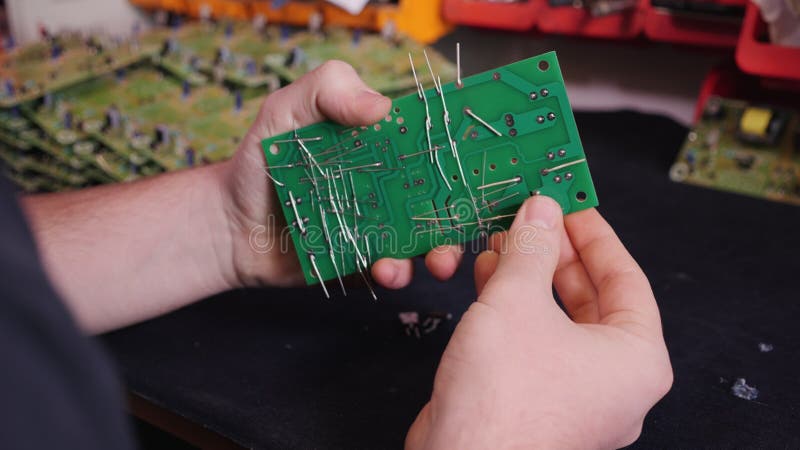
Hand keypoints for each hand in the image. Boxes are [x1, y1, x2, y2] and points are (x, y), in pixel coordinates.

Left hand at [218, 60, 463, 288]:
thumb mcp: (287, 110)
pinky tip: (383, 269)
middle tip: (458, 230)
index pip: (432, 147)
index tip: (481, 167)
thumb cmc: (260, 160)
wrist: (229, 224)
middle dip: (460, 217)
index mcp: (381, 146)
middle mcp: (388, 186)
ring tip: (424, 261)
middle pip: (441, 199)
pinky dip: (396, 272)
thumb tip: (382, 107)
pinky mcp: (363, 261)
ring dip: (436, 253)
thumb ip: (328, 90)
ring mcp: (378, 226)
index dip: (460, 156)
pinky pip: (391, 268)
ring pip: (424, 240)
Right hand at [406, 196, 672, 449]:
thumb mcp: (517, 302)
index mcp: (636, 360)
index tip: (573, 206)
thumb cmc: (504, 403)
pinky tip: (488, 278)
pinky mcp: (536, 402)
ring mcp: (574, 396)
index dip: (595, 236)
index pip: (626, 278)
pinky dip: (515, 308)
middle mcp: (613, 382)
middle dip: (556, 254)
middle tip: (534, 219)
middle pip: (590, 297)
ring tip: (504, 241)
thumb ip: (531, 250)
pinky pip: (534, 342)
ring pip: (557, 319)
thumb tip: (540, 212)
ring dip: (529, 277)